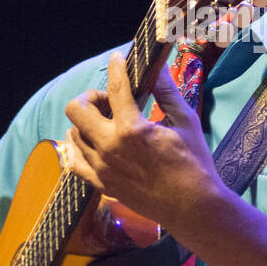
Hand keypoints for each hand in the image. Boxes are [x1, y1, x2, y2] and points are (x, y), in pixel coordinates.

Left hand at [64, 51, 226, 235]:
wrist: (192, 207)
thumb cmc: (194, 163)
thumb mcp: (185, 122)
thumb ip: (167, 92)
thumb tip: (158, 68)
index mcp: (132, 129)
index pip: (115, 88)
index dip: (115, 67)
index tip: (117, 58)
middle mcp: (110, 147)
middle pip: (77, 109)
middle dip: (91, 97)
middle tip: (109, 101)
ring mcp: (102, 168)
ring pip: (73, 134)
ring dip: (86, 122)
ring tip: (106, 123)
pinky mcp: (101, 184)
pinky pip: (74, 161)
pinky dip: (79, 147)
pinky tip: (95, 143)